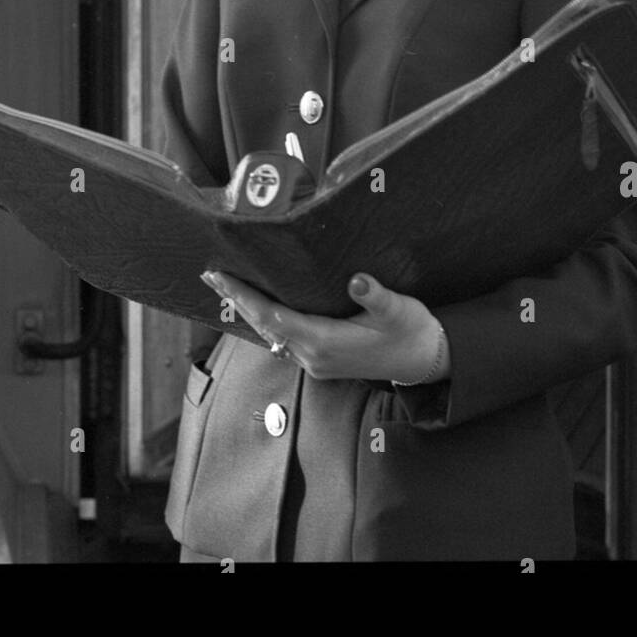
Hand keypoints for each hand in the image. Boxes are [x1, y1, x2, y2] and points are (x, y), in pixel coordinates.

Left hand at [199, 269, 448, 383]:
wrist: (424, 362)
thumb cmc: (412, 331)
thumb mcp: (399, 310)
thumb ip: (377, 297)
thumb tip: (359, 280)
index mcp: (326, 342)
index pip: (273, 316)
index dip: (244, 296)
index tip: (220, 276)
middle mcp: (313, 356)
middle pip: (265, 326)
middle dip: (238, 300)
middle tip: (211, 274)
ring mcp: (316, 362)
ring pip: (272, 336)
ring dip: (250, 312)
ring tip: (230, 287)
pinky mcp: (321, 361)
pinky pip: (284, 340)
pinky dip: (267, 322)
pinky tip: (262, 308)